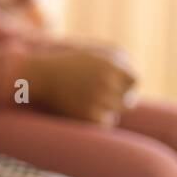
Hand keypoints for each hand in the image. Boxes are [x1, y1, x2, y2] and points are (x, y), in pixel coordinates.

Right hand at [21, 46, 136, 124]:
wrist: (40, 76)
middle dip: (119, 100)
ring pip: (117, 112)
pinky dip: (99, 121)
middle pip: (128, 100)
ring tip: (92, 105)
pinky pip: (105, 123)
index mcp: (111, 65)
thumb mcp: (94, 53)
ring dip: (108, 110)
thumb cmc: (68, 63)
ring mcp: (98, 99)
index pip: (135, 80)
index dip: (126, 85)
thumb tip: (136, 76)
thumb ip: (118, 61)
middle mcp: (107, 82)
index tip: (115, 87)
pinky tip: (86, 113)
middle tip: (102, 99)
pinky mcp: (88, 114)